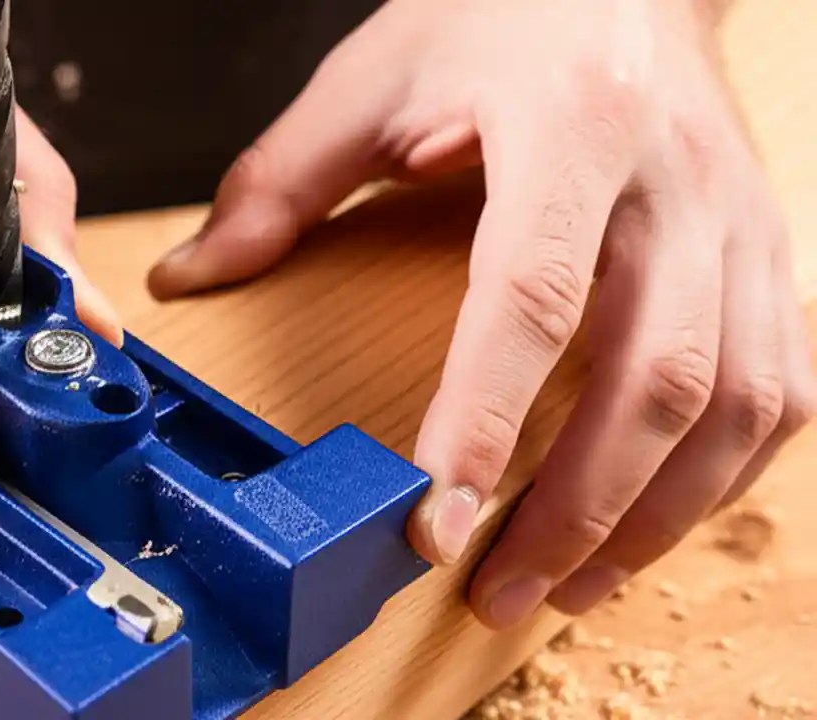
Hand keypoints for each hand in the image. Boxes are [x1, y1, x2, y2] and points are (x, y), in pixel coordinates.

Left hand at [147, 0, 815, 625]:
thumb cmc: (499, 15)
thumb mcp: (374, 76)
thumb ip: (280, 182)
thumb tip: (189, 276)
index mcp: (569, 128)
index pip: (532, 298)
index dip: (484, 421)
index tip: (434, 521)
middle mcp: (674, 182)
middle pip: (653, 377)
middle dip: (576, 509)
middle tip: (496, 589)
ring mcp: (740, 221)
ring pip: (735, 403)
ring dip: (656, 517)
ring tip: (571, 587)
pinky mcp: (768, 251)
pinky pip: (784, 386)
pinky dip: (726, 473)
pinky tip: (659, 517)